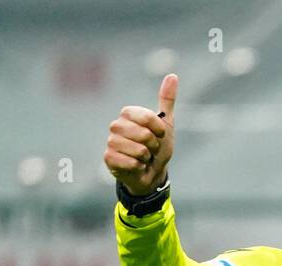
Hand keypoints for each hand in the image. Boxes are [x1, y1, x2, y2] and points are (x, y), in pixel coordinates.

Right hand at [105, 73, 176, 194]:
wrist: (152, 173)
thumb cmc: (157, 148)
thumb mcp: (166, 123)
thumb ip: (167, 100)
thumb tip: (172, 75)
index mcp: (128, 115)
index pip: (146, 117)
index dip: (158, 128)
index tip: (160, 134)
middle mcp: (116, 126)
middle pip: (142, 134)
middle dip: (153, 145)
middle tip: (151, 148)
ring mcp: (111, 142)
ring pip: (138, 150)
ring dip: (147, 157)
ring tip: (144, 158)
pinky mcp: (109, 158)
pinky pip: (131, 162)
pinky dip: (139, 167)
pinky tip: (137, 166)